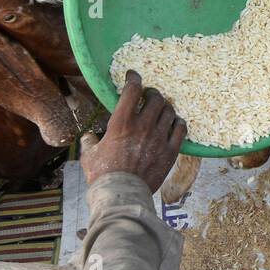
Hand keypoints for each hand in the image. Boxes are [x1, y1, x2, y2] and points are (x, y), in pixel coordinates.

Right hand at [82, 70, 186, 191]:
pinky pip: (181, 129)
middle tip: (149, 96)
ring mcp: (159, 138)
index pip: (132, 90)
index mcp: (121, 122)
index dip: (134, 78)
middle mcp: (143, 125)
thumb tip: (88, 137)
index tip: (133, 76)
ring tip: (161, 109)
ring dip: (165, 107)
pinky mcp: (171, 151)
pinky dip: (178, 122)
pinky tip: (175, 123)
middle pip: (156, 98)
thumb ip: (89, 142)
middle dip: (152, 93)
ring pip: (169, 111)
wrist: (122, 194)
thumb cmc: (103, 174)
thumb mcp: (89, 155)